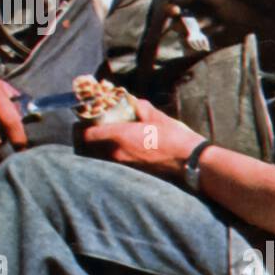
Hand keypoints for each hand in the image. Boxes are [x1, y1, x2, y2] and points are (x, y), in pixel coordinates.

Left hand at [81, 96, 205, 179]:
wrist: (190, 163)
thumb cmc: (174, 138)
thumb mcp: (157, 116)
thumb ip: (140, 107)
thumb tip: (132, 102)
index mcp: (120, 136)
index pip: (88, 134)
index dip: (84, 125)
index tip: (88, 118)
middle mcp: (117, 153)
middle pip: (92, 146)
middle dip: (92, 136)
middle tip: (98, 125)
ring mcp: (123, 165)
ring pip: (102, 155)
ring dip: (102, 146)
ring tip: (111, 135)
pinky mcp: (131, 173)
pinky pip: (114, 162)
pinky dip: (113, 154)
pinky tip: (125, 146)